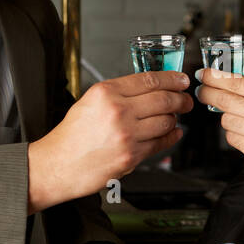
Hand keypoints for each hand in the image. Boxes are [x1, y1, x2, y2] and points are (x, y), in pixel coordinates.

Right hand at [28, 70, 192, 212]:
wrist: (58, 164)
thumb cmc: (71, 135)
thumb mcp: (89, 101)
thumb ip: (118, 92)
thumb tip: (148, 87)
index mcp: (106, 93)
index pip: (149, 80)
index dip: (171, 78)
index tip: (181, 80)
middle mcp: (117, 111)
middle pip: (163, 99)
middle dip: (180, 99)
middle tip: (185, 100)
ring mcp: (126, 135)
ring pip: (165, 121)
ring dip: (175, 118)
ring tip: (175, 116)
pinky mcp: (131, 156)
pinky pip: (160, 143)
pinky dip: (171, 136)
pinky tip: (173, 133)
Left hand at [195, 68, 243, 201]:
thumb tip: (242, 76)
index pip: (236, 82)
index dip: (214, 77)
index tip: (204, 75)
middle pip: (224, 100)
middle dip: (209, 94)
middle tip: (203, 92)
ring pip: (227, 122)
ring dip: (230, 119)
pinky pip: (235, 141)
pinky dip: (239, 137)